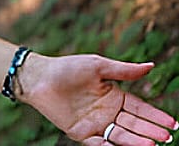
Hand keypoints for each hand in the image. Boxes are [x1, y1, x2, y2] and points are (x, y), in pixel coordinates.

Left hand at [21, 54, 175, 144]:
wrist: (39, 76)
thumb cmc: (67, 68)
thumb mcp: (98, 66)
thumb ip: (124, 70)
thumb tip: (151, 66)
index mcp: (114, 96)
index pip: (140, 109)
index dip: (155, 116)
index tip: (172, 124)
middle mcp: (107, 113)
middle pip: (134, 125)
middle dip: (151, 131)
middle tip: (167, 138)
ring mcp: (95, 124)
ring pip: (121, 136)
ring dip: (137, 141)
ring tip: (152, 144)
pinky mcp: (81, 133)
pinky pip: (99, 144)